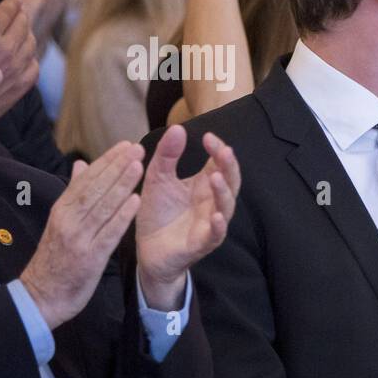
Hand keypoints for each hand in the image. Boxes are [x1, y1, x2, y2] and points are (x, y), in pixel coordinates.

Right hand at [0, 0, 38, 124]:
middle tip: (20, 12)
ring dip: (28, 35)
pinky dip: (30, 57)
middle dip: (22, 16)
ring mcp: (16, 70)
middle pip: (22, 26)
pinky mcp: (21, 86)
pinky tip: (25, 55)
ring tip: (23, 31)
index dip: (13, 4)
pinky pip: (34, 66)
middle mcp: (5, 53)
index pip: (6, 14)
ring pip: (31, 44)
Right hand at [19, 142, 144, 329]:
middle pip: (95, 188)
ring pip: (102, 206)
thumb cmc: (57, 258)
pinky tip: (136, 201)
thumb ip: (74, 194)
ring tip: (139, 165)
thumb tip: (81, 164)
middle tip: (137, 148)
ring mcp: (79, 238)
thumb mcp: (61, 222)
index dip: (106, 162)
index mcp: (62, 210)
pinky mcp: (90, 257)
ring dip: (121, 185)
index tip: (125, 145)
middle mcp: (69, 220)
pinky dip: (122, 216)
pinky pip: (108, 233)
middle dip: (117, 167)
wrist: (43, 295)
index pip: (86, 180)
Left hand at [135, 127, 240, 310]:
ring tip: (215, 177)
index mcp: (203, 185)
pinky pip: (215, 235)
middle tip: (223, 150)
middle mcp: (212, 202)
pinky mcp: (202, 243)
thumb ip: (167, 156)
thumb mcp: (157, 179)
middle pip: (230, 182)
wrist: (147, 249)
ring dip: (223, 192)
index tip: (208, 136)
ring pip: (226, 206)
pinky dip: (218, 226)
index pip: (219, 164)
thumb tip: (177, 128)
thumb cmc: (158, 214)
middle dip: (229, 166)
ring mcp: (210, 223)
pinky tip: (217, 216)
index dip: (218, 150)